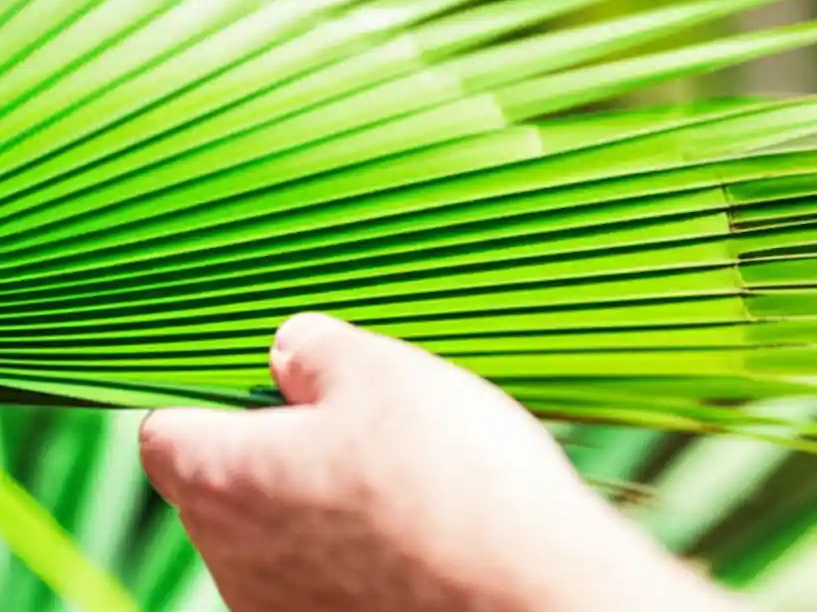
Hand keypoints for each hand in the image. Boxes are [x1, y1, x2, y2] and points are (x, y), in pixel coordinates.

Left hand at [139, 313, 736, 610]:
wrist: (533, 593)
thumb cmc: (453, 479)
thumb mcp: (384, 372)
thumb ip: (313, 348)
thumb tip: (288, 350)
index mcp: (225, 480)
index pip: (165, 430)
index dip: (210, 396)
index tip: (270, 382)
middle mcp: (232, 559)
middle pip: (224, 485)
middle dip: (277, 447)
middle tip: (361, 422)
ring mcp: (278, 607)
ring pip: (276, 535)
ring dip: (318, 501)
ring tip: (405, 480)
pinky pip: (320, 578)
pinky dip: (354, 550)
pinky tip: (418, 532)